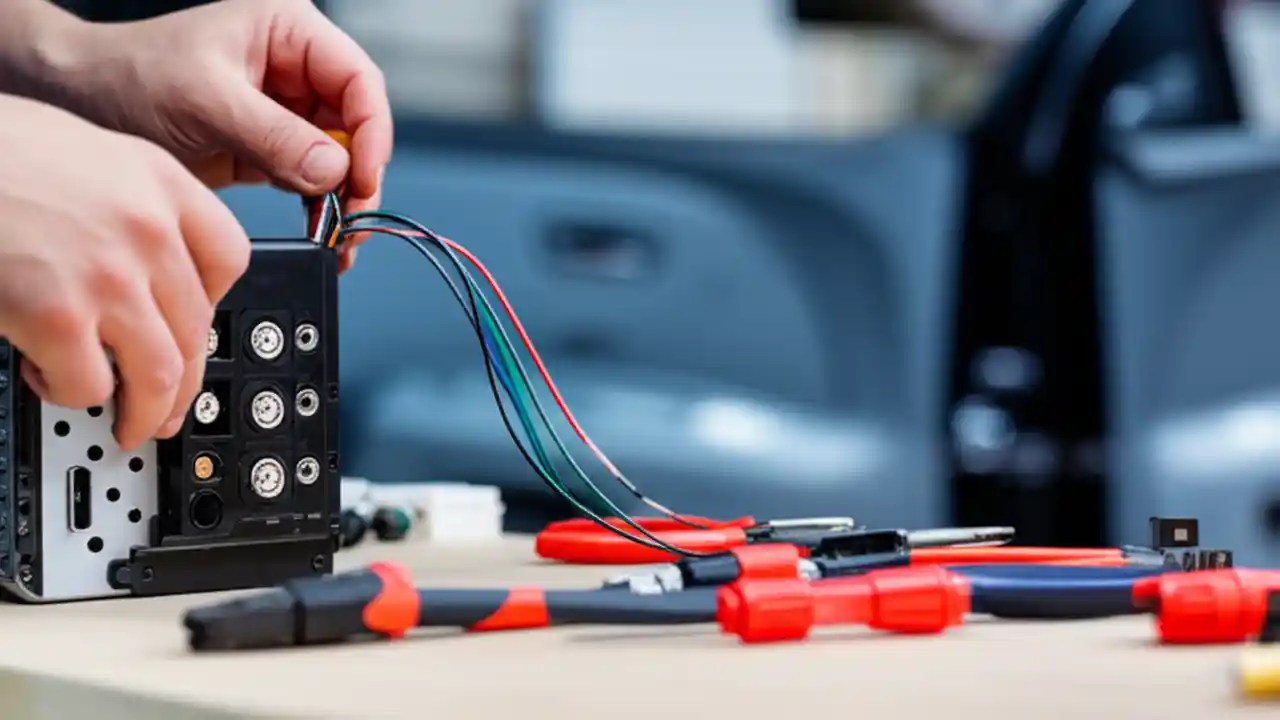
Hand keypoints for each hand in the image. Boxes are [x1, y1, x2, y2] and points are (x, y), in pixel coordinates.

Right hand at [0, 94, 249, 449]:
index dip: (214, 302)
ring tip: (131, 425)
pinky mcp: (56, 315)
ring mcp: (108, 275)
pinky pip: (90, 385)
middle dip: (185, 381)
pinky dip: (72, 393)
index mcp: (158, 181)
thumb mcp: (86, 153)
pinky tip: (48, 375)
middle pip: (197, 327)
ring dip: (147, 411)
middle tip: (168, 405)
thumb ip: (128, 205)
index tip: (194, 326)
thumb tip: (143, 268)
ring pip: (162, 373)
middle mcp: (146, 227)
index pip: (228, 257)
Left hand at [28, 0, 392, 271]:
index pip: (357, 78)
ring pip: (342, 157)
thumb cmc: (129, 78)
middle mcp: (295, 67)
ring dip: (345, 199)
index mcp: (287, 30)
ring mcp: (286, 110)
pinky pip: (315, 180)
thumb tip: (335, 170)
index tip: (364, 176)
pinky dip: (321, 209)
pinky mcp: (272, 148)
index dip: (371, 130)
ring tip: (340, 236)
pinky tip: (322, 232)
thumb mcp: (206, 102)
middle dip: (360, 174)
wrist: (81, 105)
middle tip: (353, 218)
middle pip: (357, 123)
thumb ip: (274, 135)